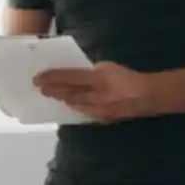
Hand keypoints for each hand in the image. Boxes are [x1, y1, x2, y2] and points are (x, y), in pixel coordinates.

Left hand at [33, 62, 156, 123]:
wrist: (147, 96)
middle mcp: (95, 95)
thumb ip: (91, 71)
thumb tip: (78, 75)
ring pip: (74, 104)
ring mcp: (98, 109)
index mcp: (97, 79)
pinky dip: (76, 106)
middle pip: (68, 93)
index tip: (37, 78)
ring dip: (62, 99)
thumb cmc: (127, 77)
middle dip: (52, 91)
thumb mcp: (108, 66)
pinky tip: (71, 104)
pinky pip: (85, 112)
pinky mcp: (103, 117)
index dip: (51, 78)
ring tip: (52, 95)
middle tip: (40, 88)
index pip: (68, 78)